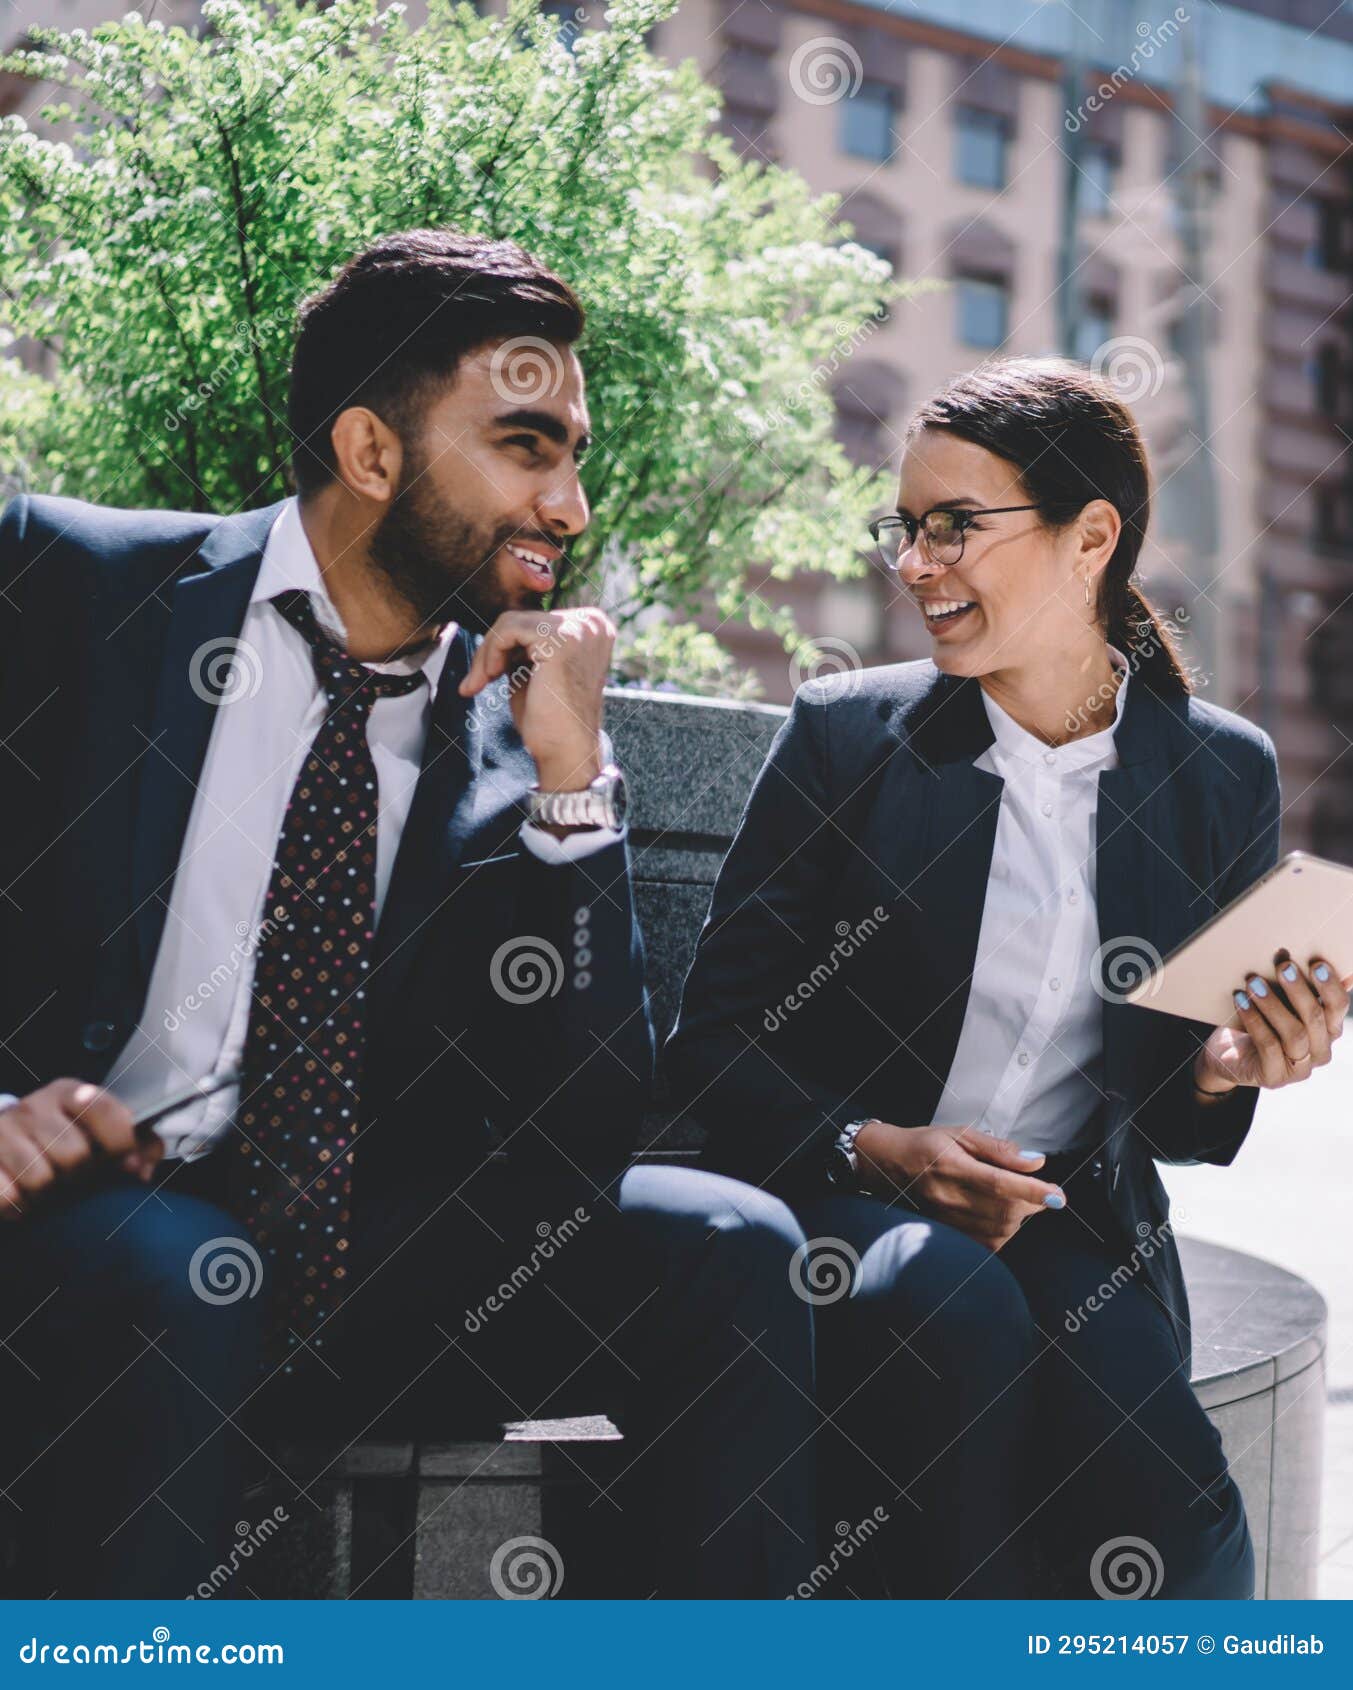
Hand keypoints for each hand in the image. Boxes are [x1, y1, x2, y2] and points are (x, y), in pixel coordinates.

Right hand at [0, 1079, 154, 1219]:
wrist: (4, 1138)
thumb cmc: (64, 1137)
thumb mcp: (102, 1130)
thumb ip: (138, 1143)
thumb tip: (141, 1167)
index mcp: (72, 1093)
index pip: (104, 1110)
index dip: (122, 1144)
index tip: (128, 1163)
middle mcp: (35, 1107)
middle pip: (74, 1155)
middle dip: (81, 1175)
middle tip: (77, 1177)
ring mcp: (4, 1131)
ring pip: (41, 1179)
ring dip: (49, 1193)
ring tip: (49, 1186)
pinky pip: (8, 1196)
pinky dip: (19, 1205)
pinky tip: (23, 1194)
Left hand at [458, 607, 614, 791]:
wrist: (565, 751)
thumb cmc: (551, 717)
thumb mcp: (536, 668)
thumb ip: (524, 643)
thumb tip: (493, 625)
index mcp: (593, 627)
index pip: (535, 618)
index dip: (506, 645)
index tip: (489, 673)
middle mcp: (591, 623)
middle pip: (523, 617)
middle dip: (492, 650)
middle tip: (476, 682)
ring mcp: (579, 628)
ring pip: (510, 621)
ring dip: (487, 653)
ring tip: (480, 682)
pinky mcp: (560, 638)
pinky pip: (508, 628)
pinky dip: (490, 653)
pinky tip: (491, 677)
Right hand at [853, 1121, 1065, 1252]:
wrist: (888, 1166)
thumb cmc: (926, 1145)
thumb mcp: (961, 1134)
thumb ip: (998, 1149)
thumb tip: (1034, 1163)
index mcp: (951, 1167)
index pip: (998, 1183)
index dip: (1031, 1191)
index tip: (1057, 1195)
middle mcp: (948, 1197)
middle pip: (1004, 1210)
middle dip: (1031, 1201)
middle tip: (1040, 1190)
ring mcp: (947, 1220)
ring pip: (999, 1230)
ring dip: (1018, 1217)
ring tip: (1016, 1198)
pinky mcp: (949, 1235)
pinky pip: (988, 1244)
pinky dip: (1004, 1232)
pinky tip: (1002, 1215)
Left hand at [1195, 950, 1351, 1096]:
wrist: (1229, 1055)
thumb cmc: (1259, 1021)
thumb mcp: (1277, 1002)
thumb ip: (1289, 984)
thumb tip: (1288, 951)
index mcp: (1328, 1029)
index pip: (1338, 1007)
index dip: (1330, 986)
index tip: (1316, 963)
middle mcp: (1321, 1050)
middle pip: (1316, 1019)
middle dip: (1299, 990)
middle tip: (1283, 966)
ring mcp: (1300, 1068)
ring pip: (1294, 1033)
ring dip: (1273, 1004)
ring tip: (1253, 982)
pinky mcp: (1275, 1077)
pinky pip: (1268, 1046)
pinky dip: (1254, 1020)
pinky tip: (1241, 1001)